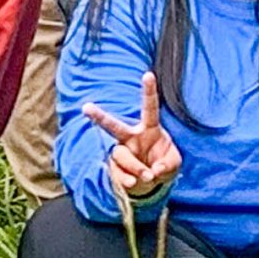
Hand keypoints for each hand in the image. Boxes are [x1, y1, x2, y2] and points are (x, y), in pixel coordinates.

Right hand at [81, 70, 181, 209]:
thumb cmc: (163, 164)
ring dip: (135, 167)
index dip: (148, 91)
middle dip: (99, 116)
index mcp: (149, 129)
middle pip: (114, 126)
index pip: (149, 108)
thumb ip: (168, 164)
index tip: (148, 74)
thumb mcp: (173, 163)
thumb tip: (153, 171)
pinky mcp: (114, 168)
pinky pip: (117, 173)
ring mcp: (121, 153)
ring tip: (147, 176)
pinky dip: (126, 180)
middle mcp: (131, 137)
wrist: (152, 182)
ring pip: (120, 155)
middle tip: (85, 107)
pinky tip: (133, 183)